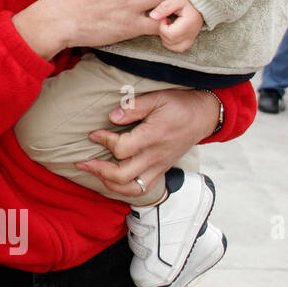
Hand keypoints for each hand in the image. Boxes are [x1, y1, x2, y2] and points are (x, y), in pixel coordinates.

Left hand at [75, 88, 217, 198]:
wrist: (205, 115)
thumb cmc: (180, 104)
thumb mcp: (158, 97)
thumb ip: (134, 107)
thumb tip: (112, 117)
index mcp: (154, 137)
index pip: (122, 149)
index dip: (104, 141)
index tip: (94, 133)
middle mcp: (156, 156)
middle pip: (122, 176)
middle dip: (98, 170)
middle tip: (82, 162)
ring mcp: (159, 166)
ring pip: (131, 189)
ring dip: (109, 183)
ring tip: (94, 172)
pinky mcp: (161, 170)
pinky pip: (141, 189)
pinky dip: (123, 189)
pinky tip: (110, 180)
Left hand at [152, 0, 203, 52]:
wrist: (201, 1)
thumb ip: (164, 7)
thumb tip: (152, 16)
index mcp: (189, 24)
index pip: (170, 35)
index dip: (162, 27)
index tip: (164, 18)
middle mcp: (192, 34)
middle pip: (170, 42)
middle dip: (163, 32)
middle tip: (165, 21)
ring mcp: (192, 38)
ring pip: (174, 47)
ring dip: (166, 38)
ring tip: (168, 26)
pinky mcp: (190, 39)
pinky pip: (179, 47)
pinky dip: (172, 42)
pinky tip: (171, 31)